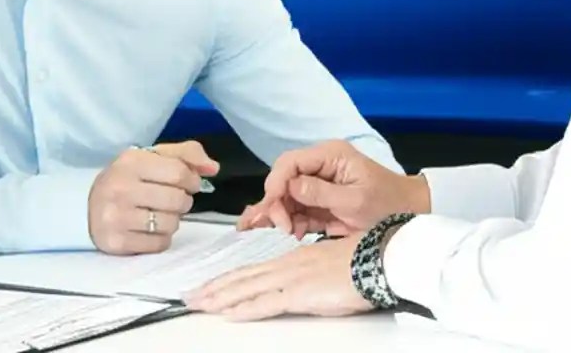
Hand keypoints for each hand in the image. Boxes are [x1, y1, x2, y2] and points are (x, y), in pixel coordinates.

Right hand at [88, 141, 219, 254]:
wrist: (86, 206)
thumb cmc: (127, 180)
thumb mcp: (151, 158)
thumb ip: (185, 155)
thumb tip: (213, 168)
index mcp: (131, 161)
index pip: (179, 172)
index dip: (192, 180)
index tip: (188, 184)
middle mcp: (121, 188)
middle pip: (178, 200)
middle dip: (182, 202)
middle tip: (171, 200)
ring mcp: (116, 216)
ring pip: (171, 224)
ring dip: (172, 221)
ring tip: (158, 214)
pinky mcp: (117, 242)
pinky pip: (160, 243)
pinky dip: (161, 238)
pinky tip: (149, 229)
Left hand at [185, 234, 370, 319]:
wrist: (380, 258)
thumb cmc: (364, 261)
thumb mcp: (328, 266)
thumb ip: (309, 276)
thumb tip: (300, 285)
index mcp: (293, 259)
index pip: (252, 271)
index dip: (228, 279)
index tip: (209, 286)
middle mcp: (286, 265)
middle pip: (241, 278)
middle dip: (213, 288)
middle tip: (190, 296)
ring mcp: (291, 278)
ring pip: (246, 288)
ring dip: (219, 297)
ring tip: (198, 303)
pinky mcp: (300, 292)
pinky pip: (265, 302)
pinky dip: (244, 308)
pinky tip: (228, 313)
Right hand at [239, 141, 428, 237]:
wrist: (410, 214)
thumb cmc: (388, 204)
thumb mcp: (355, 200)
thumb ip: (321, 193)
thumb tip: (290, 188)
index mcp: (330, 156)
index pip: (290, 163)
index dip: (276, 184)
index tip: (273, 208)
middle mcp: (320, 166)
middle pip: (284, 179)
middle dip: (277, 203)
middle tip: (281, 227)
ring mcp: (319, 184)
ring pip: (287, 196)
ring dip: (282, 214)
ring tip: (282, 232)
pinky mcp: (321, 201)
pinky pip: (298, 209)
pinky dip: (292, 221)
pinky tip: (294, 232)